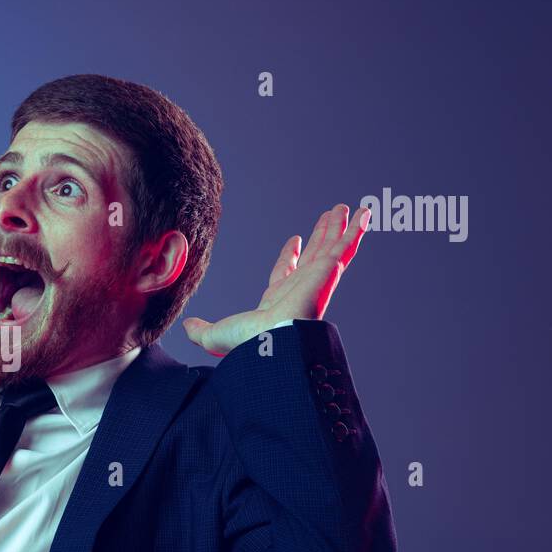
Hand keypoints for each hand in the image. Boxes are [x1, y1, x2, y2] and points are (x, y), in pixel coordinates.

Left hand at [182, 203, 369, 355]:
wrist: (272, 341)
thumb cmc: (247, 343)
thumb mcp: (216, 335)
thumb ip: (201, 331)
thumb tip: (186, 327)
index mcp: (279, 298)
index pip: (287, 271)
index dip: (290, 255)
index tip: (295, 240)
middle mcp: (302, 287)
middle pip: (315, 254)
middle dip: (322, 236)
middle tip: (330, 217)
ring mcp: (318, 278)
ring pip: (332, 247)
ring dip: (339, 228)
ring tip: (346, 208)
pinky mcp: (329, 270)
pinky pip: (346, 246)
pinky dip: (357, 230)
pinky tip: (365, 213)